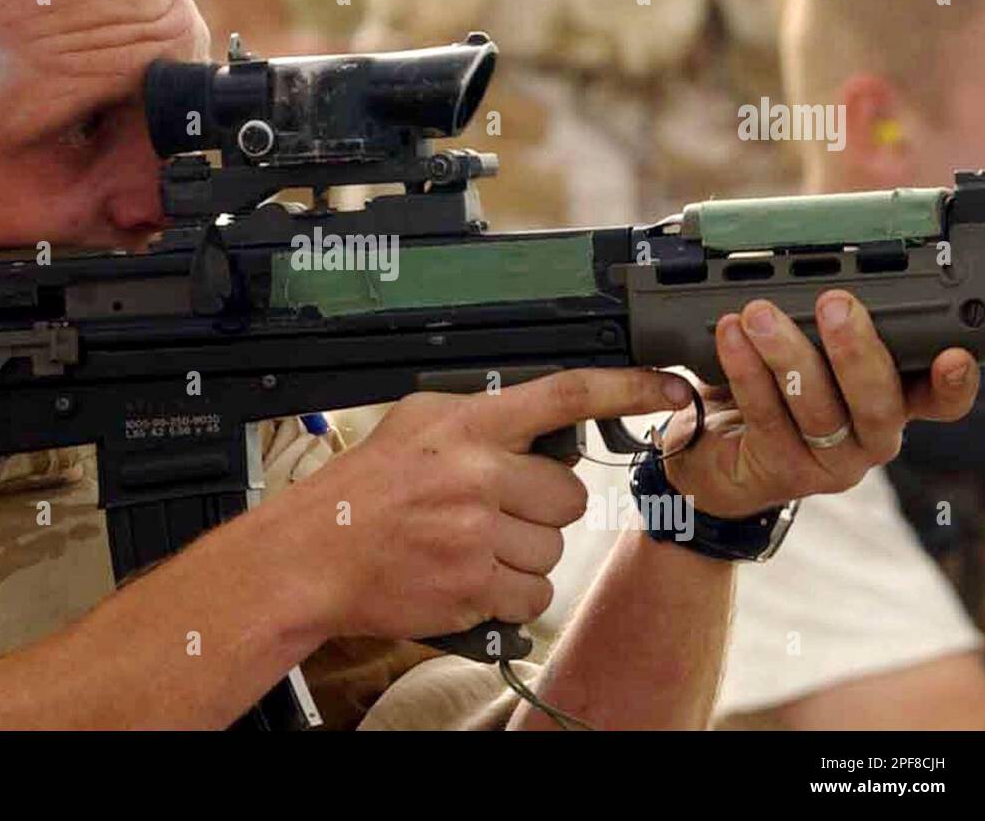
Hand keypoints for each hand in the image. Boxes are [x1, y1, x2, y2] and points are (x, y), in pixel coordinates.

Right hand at [288, 368, 692, 640]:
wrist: (314, 555)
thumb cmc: (361, 490)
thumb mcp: (416, 422)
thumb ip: (482, 417)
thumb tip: (544, 424)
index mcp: (467, 427)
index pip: (563, 395)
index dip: (625, 389)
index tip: (670, 389)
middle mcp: (477, 476)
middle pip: (569, 497)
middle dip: (541, 507)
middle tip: (494, 508)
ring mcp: (477, 537)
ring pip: (554, 550)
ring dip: (524, 553)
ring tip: (471, 545)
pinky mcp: (473, 590)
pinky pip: (533, 595)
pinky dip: (511, 594)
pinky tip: (472, 576)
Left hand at [662, 289, 978, 516]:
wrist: (716, 456)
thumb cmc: (771, 394)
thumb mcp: (807, 358)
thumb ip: (825, 331)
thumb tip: (825, 282)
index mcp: (888, 404)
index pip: (936, 400)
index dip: (952, 384)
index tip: (952, 356)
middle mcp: (869, 439)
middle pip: (879, 404)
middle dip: (856, 350)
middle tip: (834, 305)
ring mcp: (829, 462)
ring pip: (818, 409)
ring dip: (787, 354)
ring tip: (759, 315)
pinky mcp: (783, 471)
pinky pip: (767, 416)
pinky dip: (746, 371)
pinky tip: (731, 338)